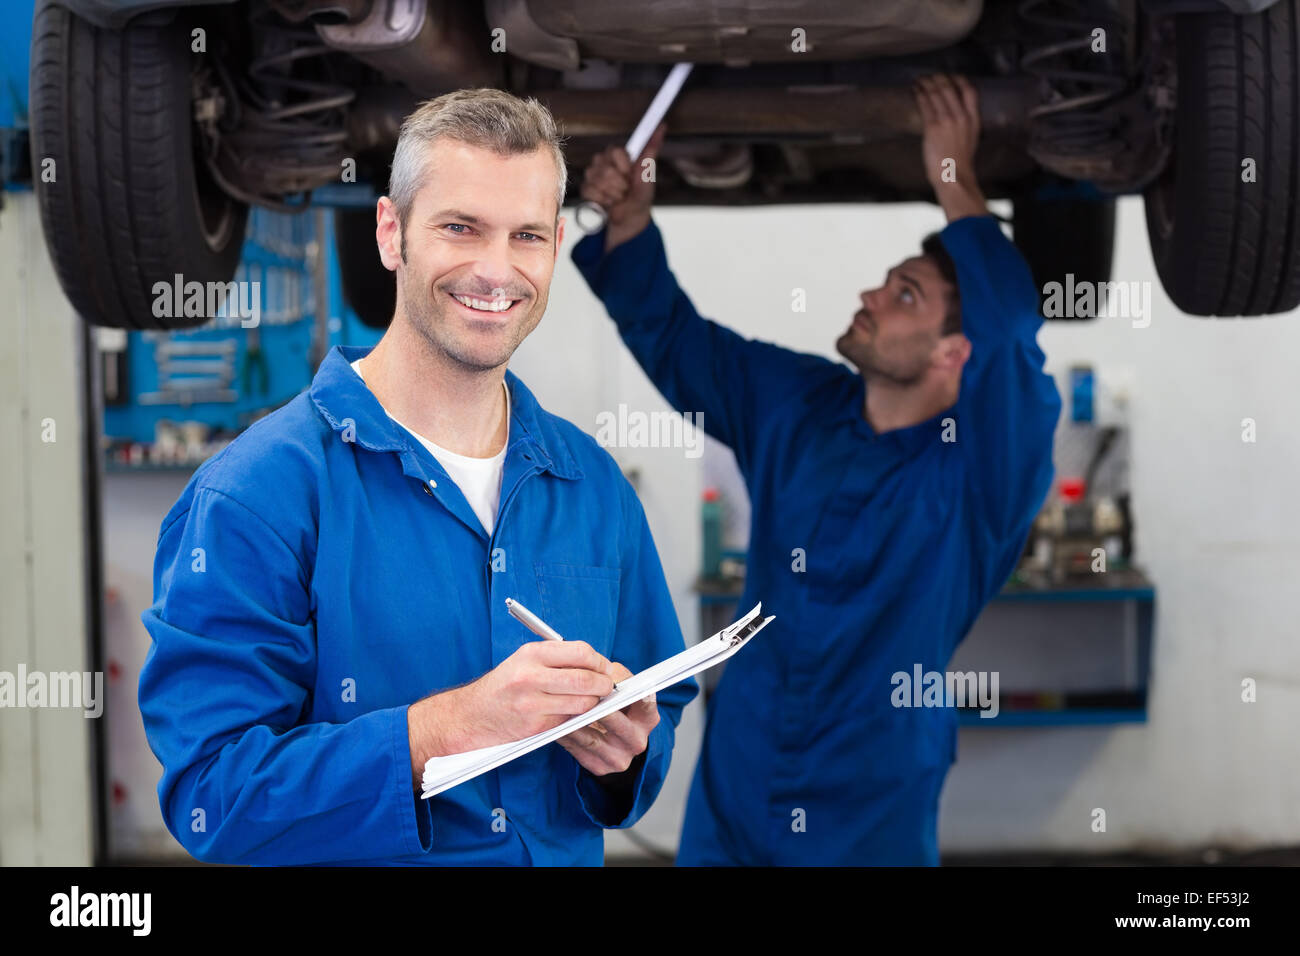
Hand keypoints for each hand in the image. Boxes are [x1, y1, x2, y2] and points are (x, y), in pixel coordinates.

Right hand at [437, 640, 617, 752]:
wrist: (472, 715)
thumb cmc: (504, 686)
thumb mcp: (525, 660)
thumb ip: (558, 659)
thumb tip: (597, 665)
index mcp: (532, 653)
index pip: (580, 652)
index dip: (599, 661)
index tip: (604, 668)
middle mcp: (531, 676)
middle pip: (585, 678)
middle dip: (604, 684)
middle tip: (607, 687)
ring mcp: (533, 703)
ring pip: (582, 702)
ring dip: (594, 703)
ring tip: (593, 700)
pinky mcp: (535, 726)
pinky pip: (569, 720)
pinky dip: (577, 717)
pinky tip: (574, 713)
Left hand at [557, 661, 659, 775]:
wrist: (613, 739)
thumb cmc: (615, 706)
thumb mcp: (622, 688)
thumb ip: (616, 676)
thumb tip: (602, 672)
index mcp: (648, 718)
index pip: (645, 704)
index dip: (632, 695)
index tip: (615, 685)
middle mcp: (637, 740)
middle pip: (615, 723)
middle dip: (596, 708)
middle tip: (578, 695)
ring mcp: (619, 758)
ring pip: (592, 740)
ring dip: (574, 724)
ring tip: (559, 709)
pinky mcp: (600, 767)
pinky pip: (578, 751)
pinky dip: (566, 737)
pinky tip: (556, 725)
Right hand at [580, 122, 666, 251]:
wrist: (631, 217)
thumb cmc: (640, 195)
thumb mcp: (648, 173)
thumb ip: (651, 150)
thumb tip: (662, 126)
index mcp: (617, 154)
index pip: (615, 152)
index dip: (624, 167)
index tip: (630, 175)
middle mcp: (603, 161)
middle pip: (606, 171)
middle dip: (620, 186)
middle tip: (626, 189)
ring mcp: (592, 175)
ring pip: (598, 183)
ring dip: (613, 195)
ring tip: (618, 196)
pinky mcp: (586, 189)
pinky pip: (591, 193)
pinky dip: (603, 202)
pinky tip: (608, 202)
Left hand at [913, 73, 987, 220]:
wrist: (954, 176)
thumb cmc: (960, 162)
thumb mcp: (971, 139)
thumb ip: (966, 124)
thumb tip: (956, 114)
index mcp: (973, 119)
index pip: (970, 91)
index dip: (960, 80)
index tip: (952, 76)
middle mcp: (961, 116)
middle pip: (950, 88)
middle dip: (939, 78)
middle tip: (931, 75)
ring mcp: (947, 120)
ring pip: (936, 93)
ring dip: (926, 84)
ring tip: (919, 80)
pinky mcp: (932, 127)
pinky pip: (925, 105)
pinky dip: (919, 94)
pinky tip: (915, 90)